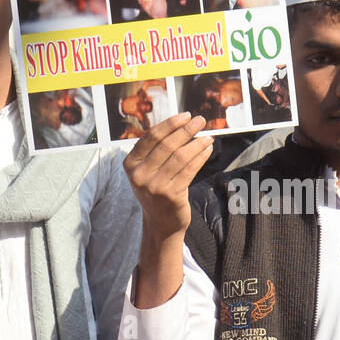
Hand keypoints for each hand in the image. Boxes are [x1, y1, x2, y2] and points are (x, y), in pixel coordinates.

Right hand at [123, 112, 213, 240]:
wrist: (160, 223)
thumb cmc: (157, 190)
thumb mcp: (147, 171)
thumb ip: (157, 150)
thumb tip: (181, 124)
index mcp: (130, 164)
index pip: (151, 137)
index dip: (170, 124)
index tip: (185, 116)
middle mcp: (139, 174)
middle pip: (166, 145)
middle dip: (186, 130)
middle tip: (200, 120)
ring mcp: (154, 186)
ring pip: (180, 156)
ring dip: (197, 143)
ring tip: (208, 137)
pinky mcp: (171, 194)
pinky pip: (189, 170)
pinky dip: (200, 157)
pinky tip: (207, 150)